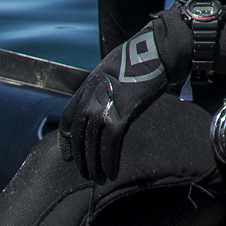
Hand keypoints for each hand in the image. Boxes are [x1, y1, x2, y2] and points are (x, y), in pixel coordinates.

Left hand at [59, 10, 192, 181]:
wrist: (158, 47)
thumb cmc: (144, 54)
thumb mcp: (115, 66)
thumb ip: (108, 83)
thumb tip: (112, 95)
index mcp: (89, 84)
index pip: (67, 117)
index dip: (66, 139)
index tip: (69, 153)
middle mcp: (92, 95)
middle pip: (78, 133)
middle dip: (80, 156)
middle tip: (85, 173)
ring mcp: (105, 104)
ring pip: (91, 142)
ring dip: (93, 164)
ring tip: (97, 178)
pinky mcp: (121, 112)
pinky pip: (110, 143)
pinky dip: (108, 160)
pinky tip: (111, 172)